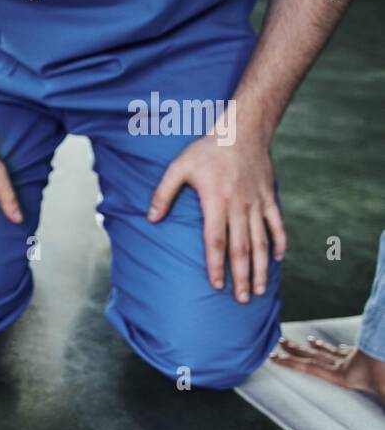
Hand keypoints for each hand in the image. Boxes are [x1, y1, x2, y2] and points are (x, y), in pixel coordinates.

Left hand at [148, 122, 286, 303]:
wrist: (243, 129)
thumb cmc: (207, 149)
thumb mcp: (178, 167)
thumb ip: (163, 194)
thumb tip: (150, 219)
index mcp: (216, 203)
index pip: (216, 242)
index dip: (216, 265)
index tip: (217, 285)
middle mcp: (239, 207)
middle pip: (241, 248)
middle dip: (241, 276)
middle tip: (241, 299)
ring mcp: (257, 203)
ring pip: (261, 241)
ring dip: (260, 267)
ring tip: (259, 289)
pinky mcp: (269, 197)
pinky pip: (277, 224)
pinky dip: (279, 242)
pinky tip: (278, 260)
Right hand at [272, 336, 384, 403]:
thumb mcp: (383, 391)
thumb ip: (382, 409)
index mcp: (340, 376)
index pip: (309, 368)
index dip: (289, 363)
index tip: (274, 357)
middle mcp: (342, 364)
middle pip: (313, 355)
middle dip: (294, 350)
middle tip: (279, 342)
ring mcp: (352, 356)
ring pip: (328, 349)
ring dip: (314, 345)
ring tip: (305, 340)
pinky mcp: (363, 352)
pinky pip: (347, 350)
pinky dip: (340, 348)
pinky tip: (339, 346)